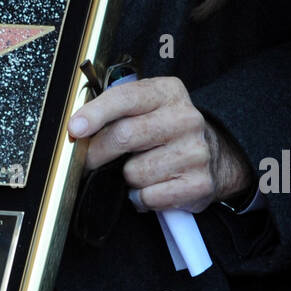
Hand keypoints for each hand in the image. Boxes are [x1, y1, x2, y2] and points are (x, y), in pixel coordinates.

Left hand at [67, 75, 249, 212]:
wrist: (216, 155)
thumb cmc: (166, 130)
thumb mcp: (147, 106)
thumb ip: (116, 110)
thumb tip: (77, 129)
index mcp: (168, 92)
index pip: (125, 98)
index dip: (95, 114)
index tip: (75, 128)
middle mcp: (185, 118)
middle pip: (125, 136)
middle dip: (97, 153)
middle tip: (89, 161)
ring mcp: (195, 152)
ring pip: (134, 172)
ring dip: (126, 177)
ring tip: (139, 170)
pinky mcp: (199, 184)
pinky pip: (149, 196)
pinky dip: (141, 198)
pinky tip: (151, 186)